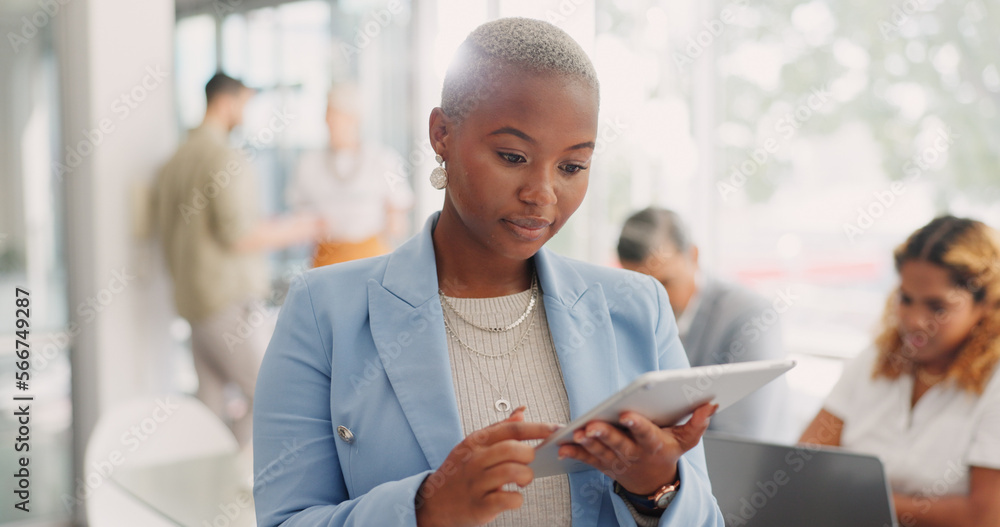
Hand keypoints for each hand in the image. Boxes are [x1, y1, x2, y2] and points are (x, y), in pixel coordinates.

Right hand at [415, 407, 558, 526]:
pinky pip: (508, 499)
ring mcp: (476, 483)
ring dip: (526, 477)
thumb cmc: (458, 473)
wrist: (434, 503)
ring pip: (513, 472)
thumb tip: (522, 411)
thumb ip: (498, 428)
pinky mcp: (479, 505)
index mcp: (476, 442)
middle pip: (513, 449)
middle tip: (528, 463)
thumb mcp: (472, 446)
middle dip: (529, 456)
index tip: (555, 429)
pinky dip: (517, 499)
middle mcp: (475, 460)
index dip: (537, 428)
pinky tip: (512, 497)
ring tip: (522, 481)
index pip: (511, 429)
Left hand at [557, 402, 717, 494]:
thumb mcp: (685, 441)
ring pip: (600, 451)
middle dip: (605, 435)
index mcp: (653, 445)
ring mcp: (617, 460)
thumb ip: (697, 424)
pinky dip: (575, 454)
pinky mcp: (603, 464)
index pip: (646, 434)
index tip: (627, 415)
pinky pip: (587, 459)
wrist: (653, 483)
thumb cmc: (666, 453)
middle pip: (618, 443)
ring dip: (587, 443)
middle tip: (592, 426)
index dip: (637, 425)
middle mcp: (633, 454)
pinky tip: (563, 447)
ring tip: (576, 433)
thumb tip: (709, 405)